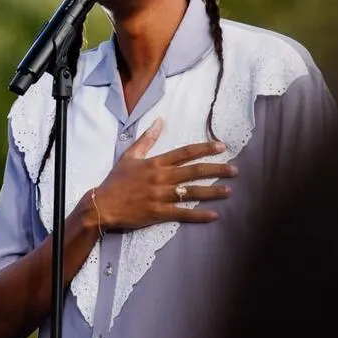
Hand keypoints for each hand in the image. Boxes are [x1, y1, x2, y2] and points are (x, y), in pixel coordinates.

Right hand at [92, 118, 236, 230]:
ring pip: (192, 192)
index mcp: (156, 162)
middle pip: (194, 171)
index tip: (222, 147)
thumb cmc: (116, 180)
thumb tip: (159, 122)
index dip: (205, 149)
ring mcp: (161, 196)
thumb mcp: (129, 155)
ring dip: (213, 192)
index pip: (185, 152)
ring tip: (229, 191)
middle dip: (217, 170)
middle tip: (234, 170)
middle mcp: (161, 177)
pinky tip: (213, 215)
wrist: (102, 204)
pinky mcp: (158, 213)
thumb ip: (146, 139)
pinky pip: (182, 213)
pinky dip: (199, 215)